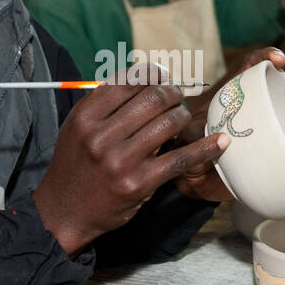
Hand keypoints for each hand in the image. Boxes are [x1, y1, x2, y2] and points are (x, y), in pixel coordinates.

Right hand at [34, 72, 227, 255]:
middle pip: (152, 98)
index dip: (153, 73)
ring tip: (182, 116)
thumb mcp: (77, 128)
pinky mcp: (140, 183)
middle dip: (173, 92)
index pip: (128, 81)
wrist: (63, 211)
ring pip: (168, 122)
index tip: (163, 75)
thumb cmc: (75, 165)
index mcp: (85, 117)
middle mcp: (101, 136)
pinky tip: (221, 141)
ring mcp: (121, 161)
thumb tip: (142, 74)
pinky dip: (205, 148)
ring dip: (182, 115)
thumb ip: (104, 103)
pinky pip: (180, 159)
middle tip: (178, 95)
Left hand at [174, 48, 284, 201]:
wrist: (194, 173)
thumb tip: (219, 139)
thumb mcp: (189, 132)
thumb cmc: (191, 142)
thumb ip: (197, 131)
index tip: (279, 61)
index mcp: (241, 87)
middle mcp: (266, 101)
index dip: (270, 56)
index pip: (259, 62)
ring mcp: (280, 125)